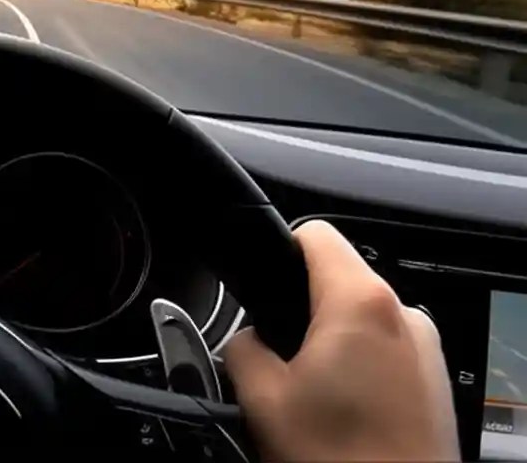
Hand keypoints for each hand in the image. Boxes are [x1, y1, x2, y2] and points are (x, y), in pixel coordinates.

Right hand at [224, 219, 458, 461]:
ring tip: (313, 399)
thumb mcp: (261, 399)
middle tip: (281, 366)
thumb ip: (240, 347)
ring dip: (330, 346)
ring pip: (359, 320)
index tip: (264, 285)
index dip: (280, 251)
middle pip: (337, 281)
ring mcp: (426, 349)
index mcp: (361, 304)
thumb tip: (246, 341)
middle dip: (301, 314)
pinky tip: (342, 415)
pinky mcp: (433, 381)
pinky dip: (358, 370)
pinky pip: (384, 352)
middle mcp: (405, 316)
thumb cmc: (342, 460)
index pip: (315, 234)